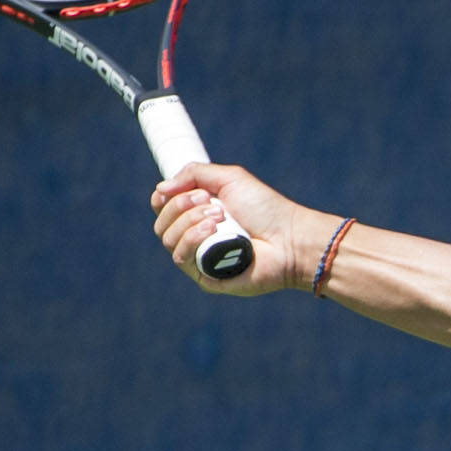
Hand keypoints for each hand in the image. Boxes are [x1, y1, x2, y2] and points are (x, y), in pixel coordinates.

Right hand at [148, 162, 324, 295]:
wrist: (290, 237)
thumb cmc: (265, 209)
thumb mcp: (230, 178)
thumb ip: (195, 174)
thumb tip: (161, 187)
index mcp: (198, 214)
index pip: (163, 208)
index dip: (165, 197)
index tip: (183, 189)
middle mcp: (196, 237)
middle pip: (162, 224)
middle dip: (180, 206)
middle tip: (209, 200)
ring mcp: (200, 258)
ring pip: (168, 239)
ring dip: (189, 221)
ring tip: (219, 215)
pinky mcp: (206, 277)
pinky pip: (181, 258)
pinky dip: (192, 239)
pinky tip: (212, 229)